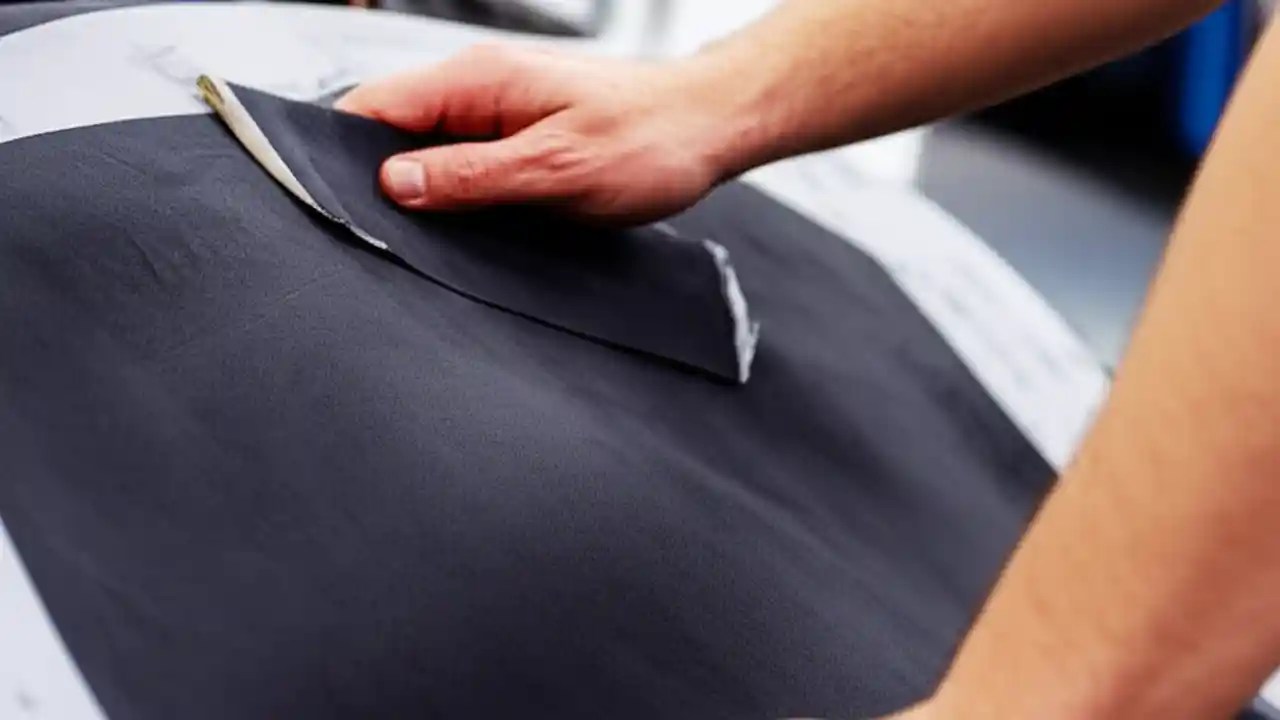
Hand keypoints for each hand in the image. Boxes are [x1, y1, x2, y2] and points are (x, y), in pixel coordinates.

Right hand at [336, 44, 746, 223]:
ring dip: (416, 195)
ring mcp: (496, 114)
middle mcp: (478, 91)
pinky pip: (463, 166)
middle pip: (391, 133)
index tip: (320, 202)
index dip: (334, 152)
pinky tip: (455, 231)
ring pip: (426, 154)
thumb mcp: (556, 170)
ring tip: (408, 241)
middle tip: (367, 238)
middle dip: (372, 182)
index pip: (373, 107)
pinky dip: (451, 198)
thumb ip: (472, 177)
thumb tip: (394, 184)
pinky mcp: (517, 139)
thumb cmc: (648, 140)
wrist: (709, 128)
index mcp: (476, 82)